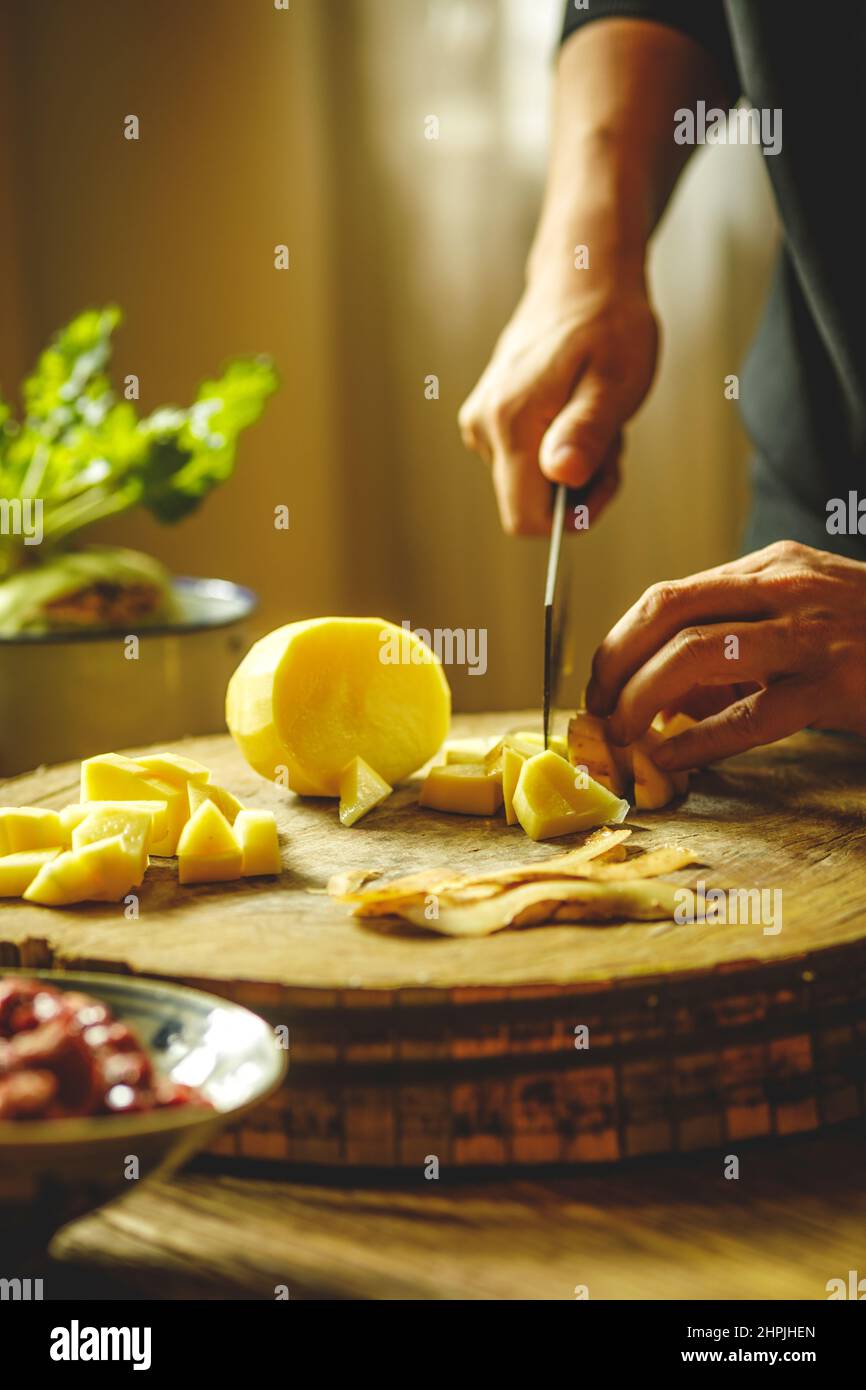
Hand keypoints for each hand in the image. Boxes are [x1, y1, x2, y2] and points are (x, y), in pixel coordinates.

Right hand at [458, 271, 657, 534]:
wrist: (583, 278)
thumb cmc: (608, 324)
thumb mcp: (615, 381)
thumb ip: (587, 430)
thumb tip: (563, 475)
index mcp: (511, 424)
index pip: (525, 519)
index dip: (573, 516)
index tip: (606, 474)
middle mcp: (483, 429)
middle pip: (528, 505)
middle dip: (576, 487)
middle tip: (608, 435)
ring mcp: (480, 424)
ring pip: (530, 485)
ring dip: (571, 465)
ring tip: (594, 414)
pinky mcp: (487, 419)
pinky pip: (524, 462)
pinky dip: (557, 448)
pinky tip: (575, 409)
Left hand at [585, 540, 865, 767]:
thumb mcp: (804, 619)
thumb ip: (737, 645)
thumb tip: (664, 695)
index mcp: (773, 568)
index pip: (669, 595)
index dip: (618, 642)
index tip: (599, 684)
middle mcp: (786, 589)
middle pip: (667, 612)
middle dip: (615, 664)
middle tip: (597, 712)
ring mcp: (811, 634)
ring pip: (696, 654)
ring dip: (642, 700)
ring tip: (624, 737)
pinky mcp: (836, 686)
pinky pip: (749, 714)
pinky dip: (697, 740)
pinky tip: (670, 760)